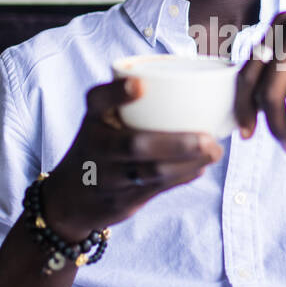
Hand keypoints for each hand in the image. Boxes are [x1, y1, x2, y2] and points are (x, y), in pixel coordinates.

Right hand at [41, 76, 222, 238]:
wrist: (71, 197)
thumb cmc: (101, 145)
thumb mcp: (102, 119)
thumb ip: (130, 101)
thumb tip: (195, 89)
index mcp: (93, 118)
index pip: (99, 101)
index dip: (117, 93)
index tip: (140, 86)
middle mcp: (96, 146)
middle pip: (134, 145)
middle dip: (175, 143)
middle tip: (208, 137)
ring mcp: (106, 177)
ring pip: (150, 171)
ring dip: (186, 163)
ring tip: (214, 152)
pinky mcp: (120, 201)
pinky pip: (155, 189)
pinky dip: (181, 177)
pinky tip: (200, 167)